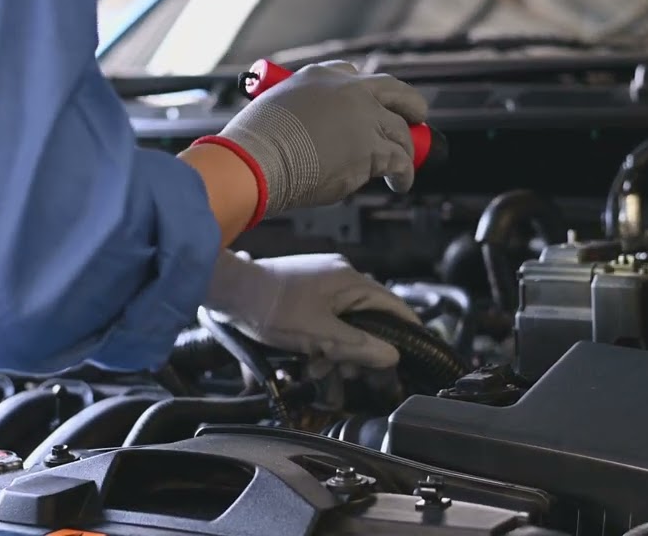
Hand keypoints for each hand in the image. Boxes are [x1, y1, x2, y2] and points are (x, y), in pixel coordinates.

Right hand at [196, 61, 427, 220]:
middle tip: (416, 118)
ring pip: (401, 131)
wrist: (255, 161)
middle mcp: (347, 90)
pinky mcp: (372, 148)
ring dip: (406, 150)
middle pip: (395, 91)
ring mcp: (363, 117)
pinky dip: (404, 175)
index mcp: (319, 76)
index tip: (372, 103)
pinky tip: (400, 184)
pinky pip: (400, 161)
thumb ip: (303, 115)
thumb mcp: (275, 111)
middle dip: (411, 106)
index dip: (367, 92)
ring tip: (404, 167)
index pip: (353, 73)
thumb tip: (319, 138)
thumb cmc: (254, 146)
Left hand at [202, 251, 420, 375]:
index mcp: (350, 281)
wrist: (230, 290)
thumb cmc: (272, 308)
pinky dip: (322, 337)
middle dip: (358, 349)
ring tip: (318, 367)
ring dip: (336, 348)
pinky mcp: (305, 288)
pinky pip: (326, 316)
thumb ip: (358, 346)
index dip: (407, 330)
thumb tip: (392, 355)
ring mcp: (322, 280)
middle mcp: (340, 275)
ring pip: (344, 320)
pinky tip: (307, 355)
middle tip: (347, 372)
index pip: (394, 306)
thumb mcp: (320, 335)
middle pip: (368, 317)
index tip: (416, 350)